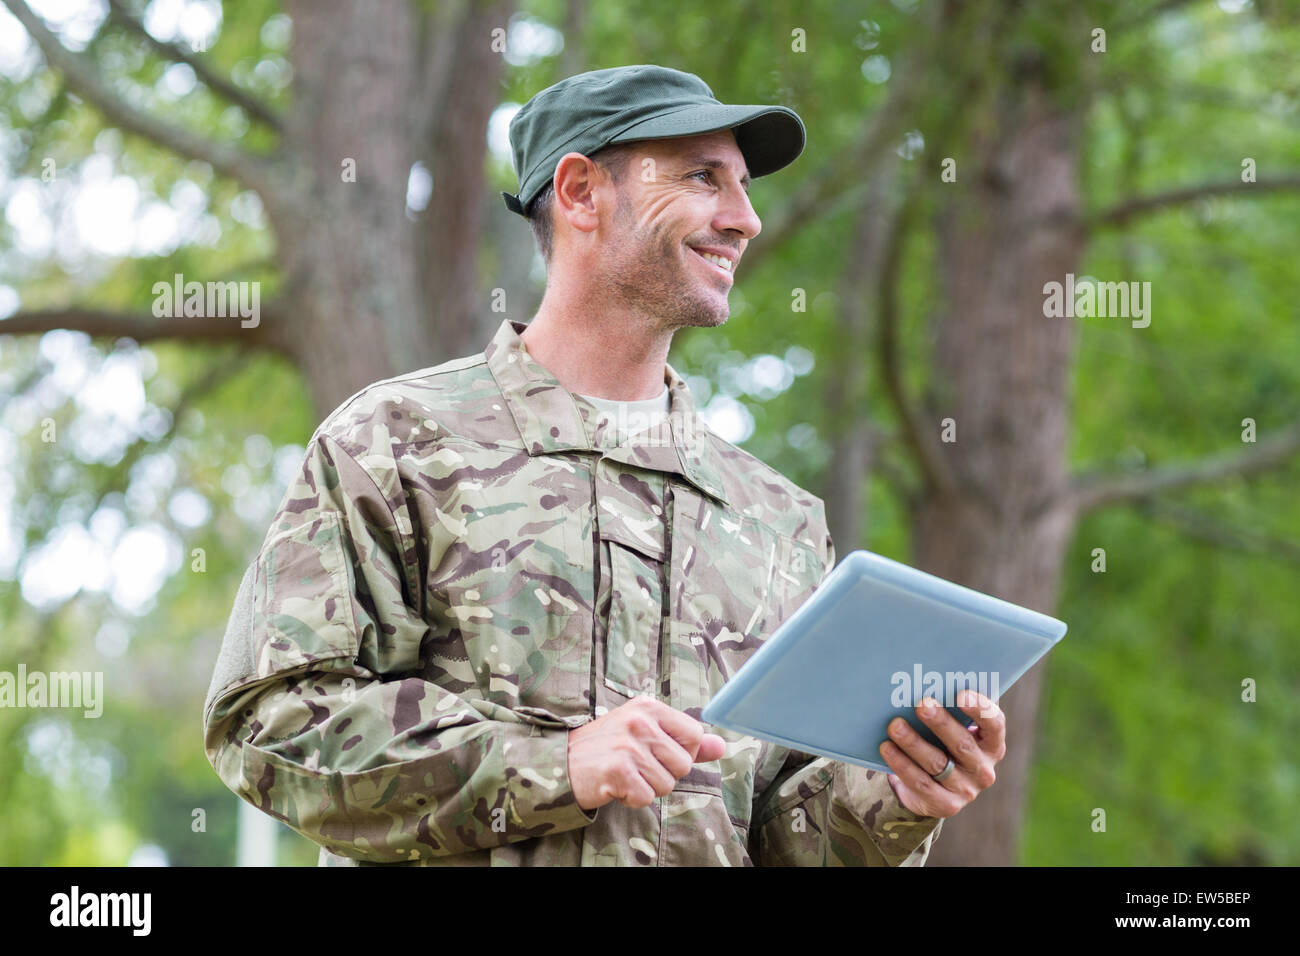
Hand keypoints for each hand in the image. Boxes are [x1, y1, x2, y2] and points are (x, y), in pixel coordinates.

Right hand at [567, 696, 726, 809]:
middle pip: (684, 764)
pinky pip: (646, 797)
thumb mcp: (645, 733)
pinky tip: (615, 786)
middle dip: (663, 774)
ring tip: (624, 774)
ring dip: (646, 787)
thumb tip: (722, 746)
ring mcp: (628, 745)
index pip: (695, 735)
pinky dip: (631, 798)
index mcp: (649, 706)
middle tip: (635, 765)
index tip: (655, 752)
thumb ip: (685, 740)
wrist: (560, 763)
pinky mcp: (617, 770)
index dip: (681, 753)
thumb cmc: (606, 748)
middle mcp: (640, 721)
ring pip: (666, 784)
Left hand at [877, 689, 1005, 818]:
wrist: (935, 789)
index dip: (980, 709)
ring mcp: (966, 790)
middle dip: (940, 723)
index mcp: (991, 744)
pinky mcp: (946, 805)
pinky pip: (921, 783)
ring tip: (895, 725)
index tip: (961, 693)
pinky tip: (886, 748)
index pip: (994, 725)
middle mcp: (983, 769)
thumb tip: (929, 677)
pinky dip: (901, 764)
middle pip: (962, 744)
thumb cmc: (944, 744)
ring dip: (914, 743)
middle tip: (922, 704)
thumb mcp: (954, 729)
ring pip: (937, 764)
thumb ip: (951, 709)